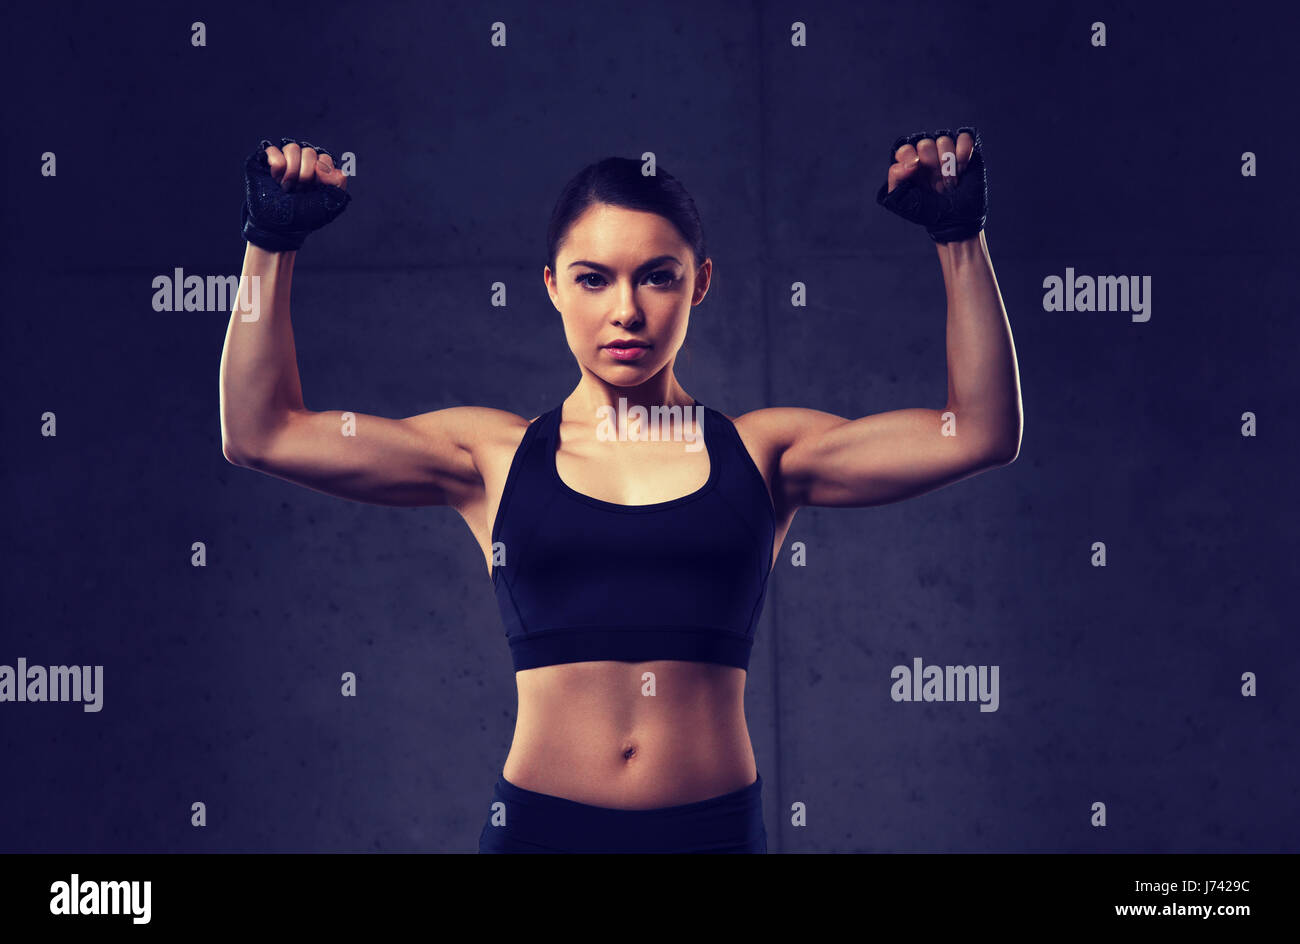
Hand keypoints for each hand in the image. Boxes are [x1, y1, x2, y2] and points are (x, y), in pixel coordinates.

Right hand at [241, 136, 350, 251]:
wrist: (278, 227)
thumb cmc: (304, 216)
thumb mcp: (329, 205)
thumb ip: (338, 184)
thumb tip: (332, 168)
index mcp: (319, 171)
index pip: (325, 158)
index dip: (321, 173)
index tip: (315, 189)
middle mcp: (303, 163)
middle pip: (309, 152)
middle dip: (306, 175)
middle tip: (299, 191)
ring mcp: (285, 161)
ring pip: (293, 148)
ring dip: (292, 170)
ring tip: (287, 187)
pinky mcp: (267, 161)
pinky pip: (273, 151)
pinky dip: (277, 165)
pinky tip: (276, 178)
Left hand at [876, 126, 986, 242]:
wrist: (954, 219)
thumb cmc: (928, 210)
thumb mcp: (904, 202)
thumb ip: (896, 181)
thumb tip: (904, 164)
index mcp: (909, 164)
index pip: (905, 149)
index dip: (909, 157)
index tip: (915, 168)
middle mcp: (926, 154)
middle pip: (925, 144)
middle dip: (932, 165)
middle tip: (938, 184)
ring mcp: (946, 150)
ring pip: (944, 140)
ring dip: (949, 163)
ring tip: (952, 181)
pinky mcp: (965, 150)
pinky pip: (964, 138)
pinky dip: (963, 151)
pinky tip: (963, 167)